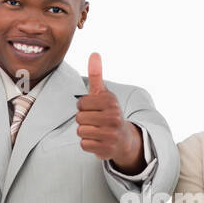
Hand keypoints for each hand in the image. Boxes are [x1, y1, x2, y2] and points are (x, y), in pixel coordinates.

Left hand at [76, 52, 141, 168]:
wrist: (124, 138)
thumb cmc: (109, 113)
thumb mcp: (104, 94)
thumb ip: (96, 75)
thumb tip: (94, 53)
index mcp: (111, 102)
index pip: (80, 104)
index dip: (83, 107)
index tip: (94, 109)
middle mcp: (113, 117)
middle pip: (79, 118)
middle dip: (84, 120)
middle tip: (96, 121)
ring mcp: (111, 134)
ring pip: (80, 131)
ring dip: (85, 132)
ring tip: (97, 131)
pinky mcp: (107, 148)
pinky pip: (84, 144)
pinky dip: (88, 143)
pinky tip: (98, 140)